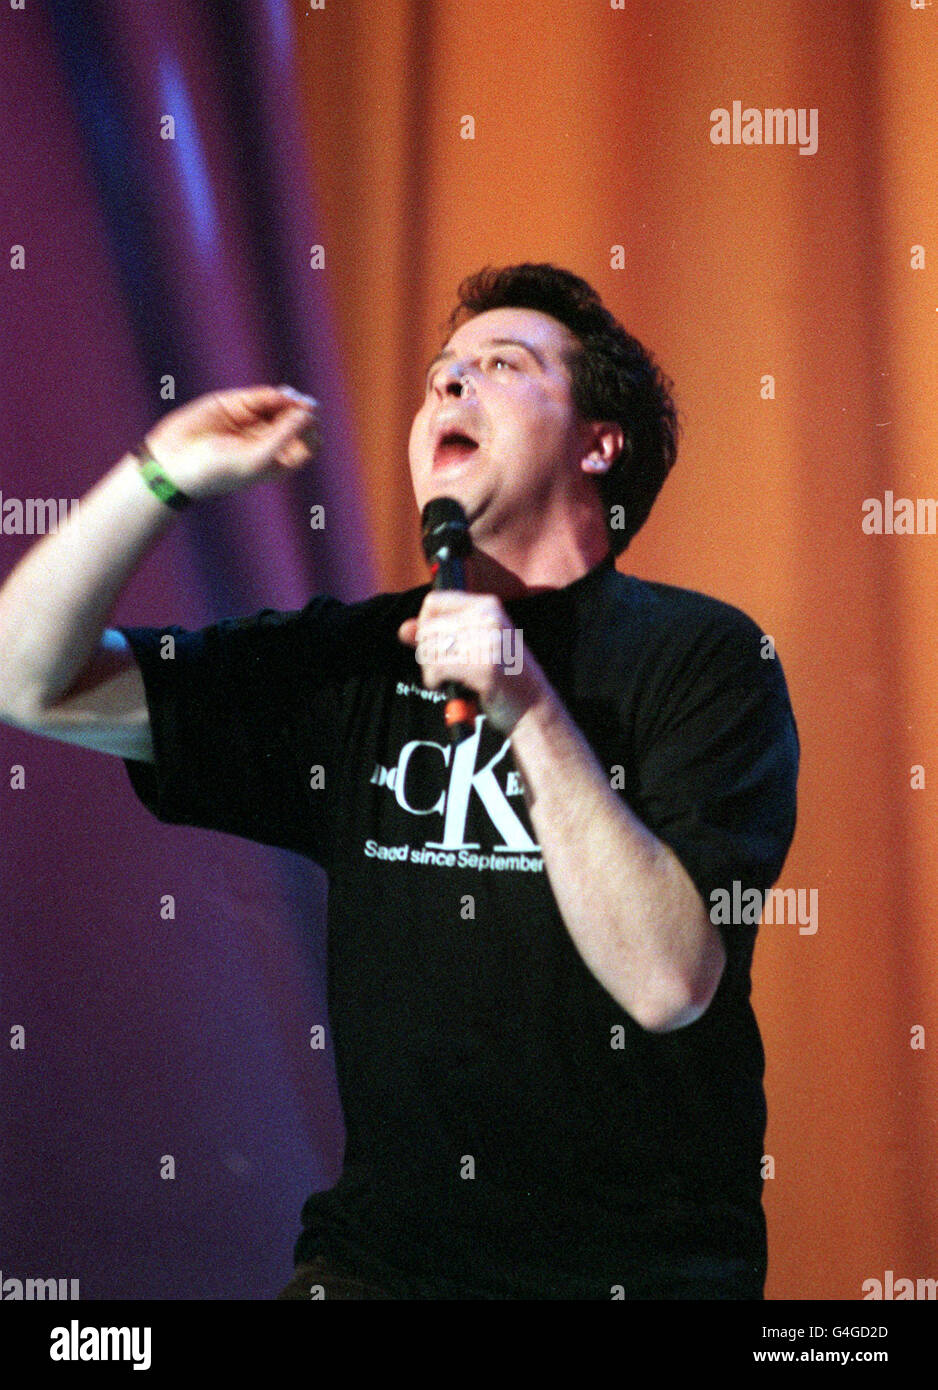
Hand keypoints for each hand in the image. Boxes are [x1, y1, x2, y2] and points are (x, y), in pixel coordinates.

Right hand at [142, 384, 319, 500]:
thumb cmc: (217, 470)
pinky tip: (275, 395)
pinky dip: (269, 395)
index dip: (311, 430)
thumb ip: (284, 434)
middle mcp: (267, 441)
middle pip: (296, 421)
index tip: (309, 423)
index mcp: (277, 461)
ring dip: (288, 400)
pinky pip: (259, 397)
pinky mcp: (233, 406)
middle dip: (301, 411)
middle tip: (304, 403)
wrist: (173, 462)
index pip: (308, 443)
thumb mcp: (257, 457)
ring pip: (279, 405)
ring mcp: (250, 422)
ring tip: (287, 397)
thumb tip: (308, 411)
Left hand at [397, 591, 548, 734]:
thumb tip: (404, 629)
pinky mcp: (485, 667)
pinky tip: (448, 685)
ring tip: (447, 677)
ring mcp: (489, 641)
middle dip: (426, 652)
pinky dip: (434, 680)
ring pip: (429, 648)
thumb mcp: (473, 646)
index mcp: (488, 606)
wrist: (533, 706)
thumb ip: (438, 634)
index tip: (434, 645)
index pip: (434, 602)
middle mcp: (489, 618)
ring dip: (430, 669)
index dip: (425, 624)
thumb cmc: (502, 676)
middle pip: (428, 628)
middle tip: (443, 668)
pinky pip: (437, 668)